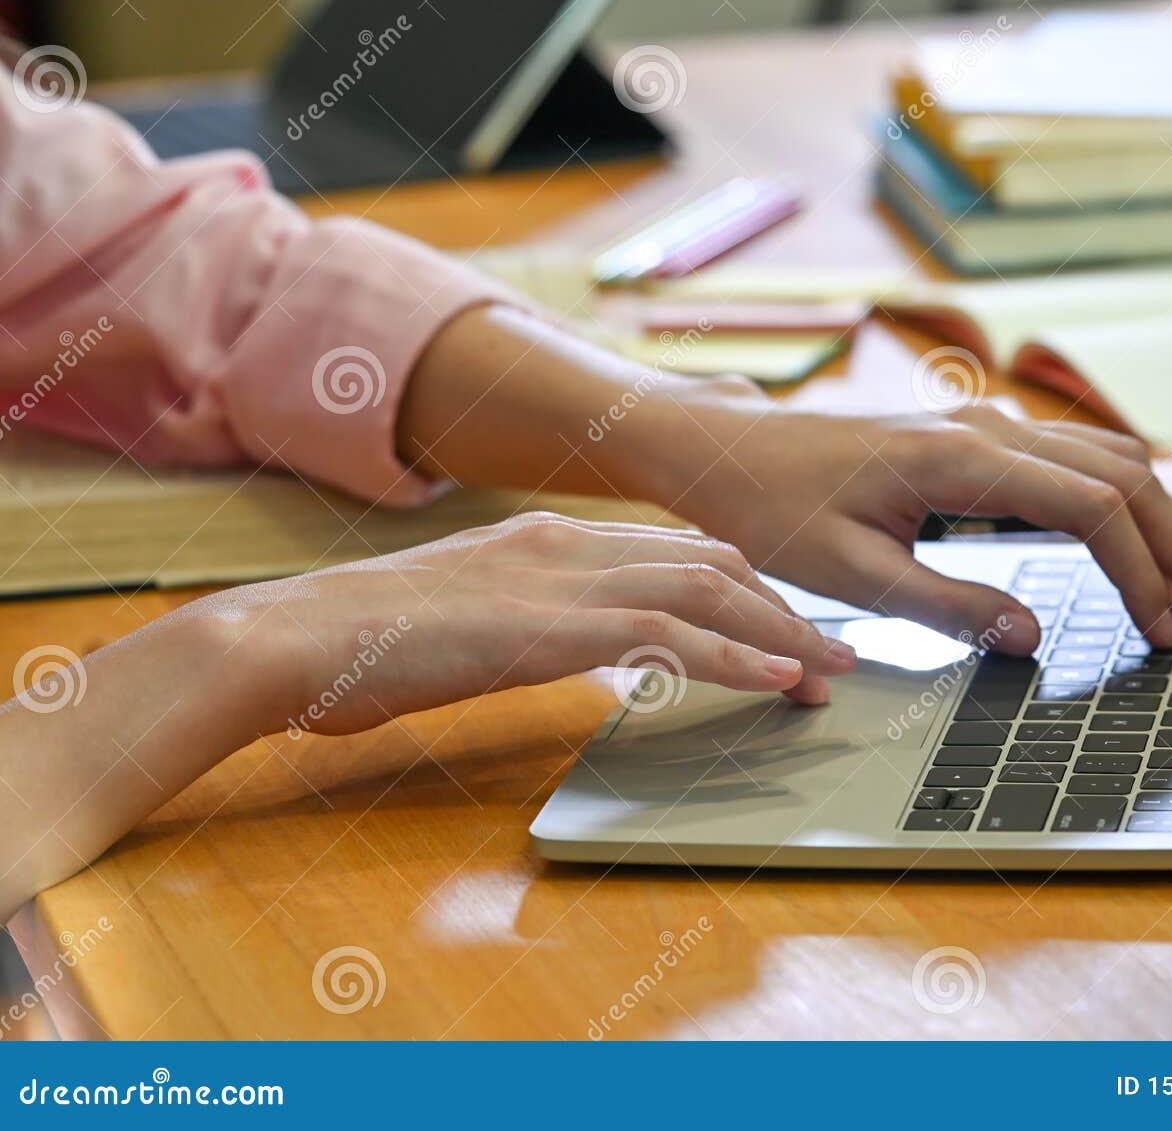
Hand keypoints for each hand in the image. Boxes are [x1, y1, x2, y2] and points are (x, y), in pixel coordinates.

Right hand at [223, 513, 858, 734]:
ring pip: (705, 589)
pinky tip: (776, 680)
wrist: (294, 637)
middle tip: (830, 646)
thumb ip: (522, 618)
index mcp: (544, 539)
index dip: (741, 582)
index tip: (781, 618)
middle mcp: (564, 544)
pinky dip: (735, 656)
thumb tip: (557, 643)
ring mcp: (559, 579)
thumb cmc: (361, 640)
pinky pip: (668, 637)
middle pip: (707, 560)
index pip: (671, 548)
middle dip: (779, 603)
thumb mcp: (463, 616)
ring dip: (779, 630)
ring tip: (829, 669)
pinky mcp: (549, 627)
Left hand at [400, 304, 1171, 653]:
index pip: (1091, 510)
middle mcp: (984, 428)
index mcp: (960, 460)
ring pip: (1106, 459)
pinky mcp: (972, 435)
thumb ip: (947, 607)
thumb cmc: (772, 506)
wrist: (724, 448)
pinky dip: (1121, 496)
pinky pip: (1073, 456)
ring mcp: (982, 424)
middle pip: (1121, 478)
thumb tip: (1031, 639)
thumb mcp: (851, 573)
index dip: (1142, 575)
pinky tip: (1137, 536)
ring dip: (1156, 519)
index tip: (1164, 636)